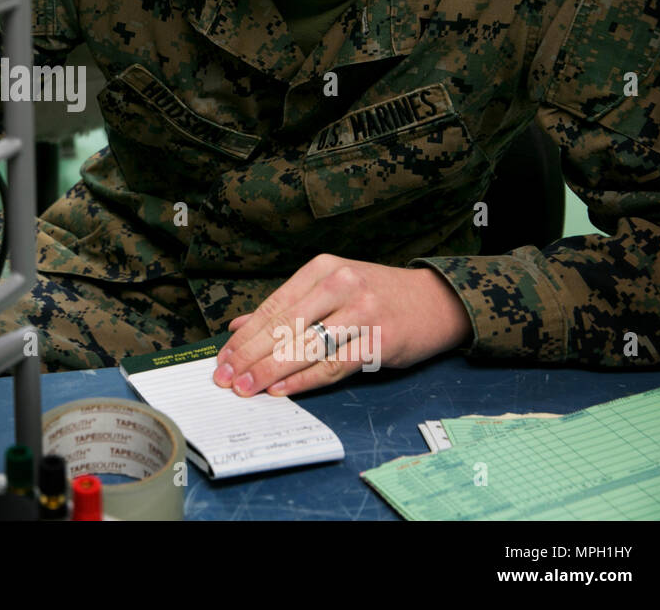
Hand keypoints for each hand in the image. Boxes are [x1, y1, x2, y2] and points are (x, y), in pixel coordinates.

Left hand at [212, 254, 472, 397]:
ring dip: (271, 371)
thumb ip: (287, 306)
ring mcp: (361, 311)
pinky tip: (283, 390)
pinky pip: (334, 364)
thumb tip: (239, 326)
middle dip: (249, 356)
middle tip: (225, 379)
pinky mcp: (380, 340)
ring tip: (246, 388)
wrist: (437, 301)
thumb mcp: (331, 287)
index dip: (244, 336)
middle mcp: (339, 285)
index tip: (222, 358)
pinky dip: (305, 380)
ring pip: (305, 346)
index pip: (273, 306)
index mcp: (322, 269)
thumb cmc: (378, 295)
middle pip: (283, 326)